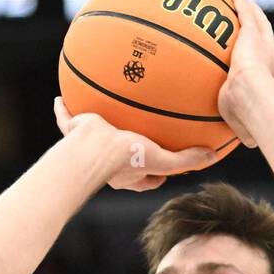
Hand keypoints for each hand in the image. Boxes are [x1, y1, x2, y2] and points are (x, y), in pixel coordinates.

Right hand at [53, 98, 216, 190]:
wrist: (93, 151)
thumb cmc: (125, 159)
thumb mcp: (162, 160)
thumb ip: (186, 159)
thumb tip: (212, 156)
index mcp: (128, 172)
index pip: (147, 176)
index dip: (158, 170)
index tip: (167, 159)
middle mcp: (109, 161)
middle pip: (121, 153)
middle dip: (128, 145)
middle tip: (138, 134)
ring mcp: (90, 145)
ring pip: (93, 135)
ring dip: (97, 125)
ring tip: (103, 109)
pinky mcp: (75, 132)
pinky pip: (67, 119)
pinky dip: (63, 110)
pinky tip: (60, 97)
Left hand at [218, 0, 273, 147]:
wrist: (253, 96)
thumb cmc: (250, 114)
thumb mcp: (246, 123)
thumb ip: (246, 128)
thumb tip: (250, 143)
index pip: (270, 62)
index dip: (265, 56)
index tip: (258, 53)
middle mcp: (273, 54)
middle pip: (266, 35)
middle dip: (259, 26)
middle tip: (251, 19)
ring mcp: (263, 41)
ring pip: (257, 20)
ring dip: (250, 9)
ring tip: (240, 0)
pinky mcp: (251, 32)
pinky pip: (244, 12)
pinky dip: (239, 2)